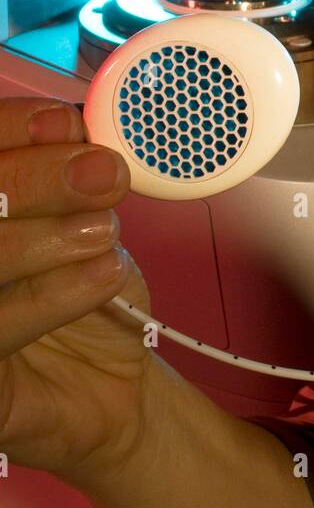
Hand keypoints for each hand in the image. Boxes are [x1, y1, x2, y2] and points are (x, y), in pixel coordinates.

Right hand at [0, 97, 153, 480]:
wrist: (109, 384)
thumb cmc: (82, 291)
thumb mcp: (83, 220)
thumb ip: (70, 175)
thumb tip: (73, 125)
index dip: (10, 130)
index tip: (67, 123)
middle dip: (32, 178)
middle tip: (103, 175)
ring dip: (45, 237)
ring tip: (104, 232)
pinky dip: (55, 295)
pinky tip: (103, 273)